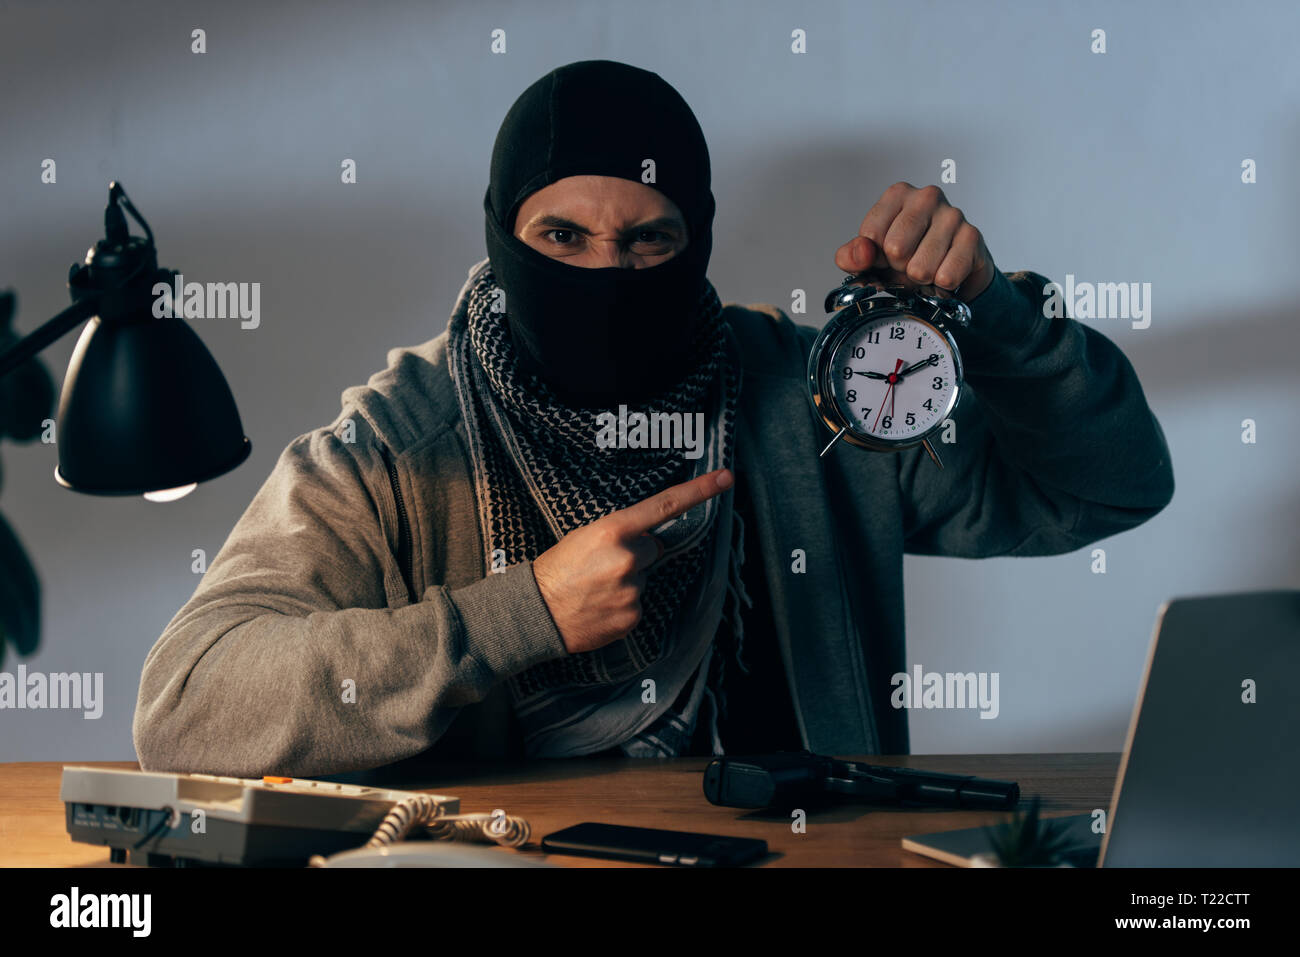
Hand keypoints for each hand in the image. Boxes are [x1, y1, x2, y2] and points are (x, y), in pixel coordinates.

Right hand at [532, 468, 733, 654]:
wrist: (535, 612)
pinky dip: (623, 605)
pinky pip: (638, 604)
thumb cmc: (557, 569)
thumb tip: (652, 540)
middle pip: (653, 548)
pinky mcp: (633, 616)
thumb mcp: (585, 536)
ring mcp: (632, 589)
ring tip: (594, 588)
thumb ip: (621, 534)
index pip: (665, 506)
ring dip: (626, 582)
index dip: (699, 491)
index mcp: (613, 531)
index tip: (726, 478)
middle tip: (601, 566)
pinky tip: (599, 605)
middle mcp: (628, 558)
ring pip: (644, 578)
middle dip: (635, 555)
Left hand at [834, 182, 995, 302]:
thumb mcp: (872, 256)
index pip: (871, 235)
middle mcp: (926, 197)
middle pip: (896, 250)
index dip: (876, 256)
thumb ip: (852, 256)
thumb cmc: (908, 256)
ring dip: (921, 278)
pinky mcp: (972, 237)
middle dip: (899, 267)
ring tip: (928, 266)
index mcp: (897, 194)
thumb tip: (862, 254)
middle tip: (909, 262)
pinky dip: (941, 285)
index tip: (887, 254)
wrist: (950, 270)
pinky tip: (944, 270)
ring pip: (921, 268)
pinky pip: (946, 276)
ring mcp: (952, 215)